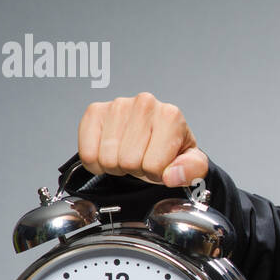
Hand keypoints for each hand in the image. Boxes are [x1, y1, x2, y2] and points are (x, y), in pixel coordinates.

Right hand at [78, 91, 207, 187]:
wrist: (155, 138)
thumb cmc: (172, 149)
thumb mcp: (192, 164)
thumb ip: (191, 171)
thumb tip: (172, 175)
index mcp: (170, 116)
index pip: (154, 165)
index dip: (156, 173)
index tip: (160, 164)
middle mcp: (145, 103)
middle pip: (128, 162)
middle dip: (136, 169)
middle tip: (143, 158)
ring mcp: (118, 105)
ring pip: (107, 158)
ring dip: (116, 165)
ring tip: (129, 153)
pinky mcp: (95, 111)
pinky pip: (87, 152)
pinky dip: (96, 162)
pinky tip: (110, 151)